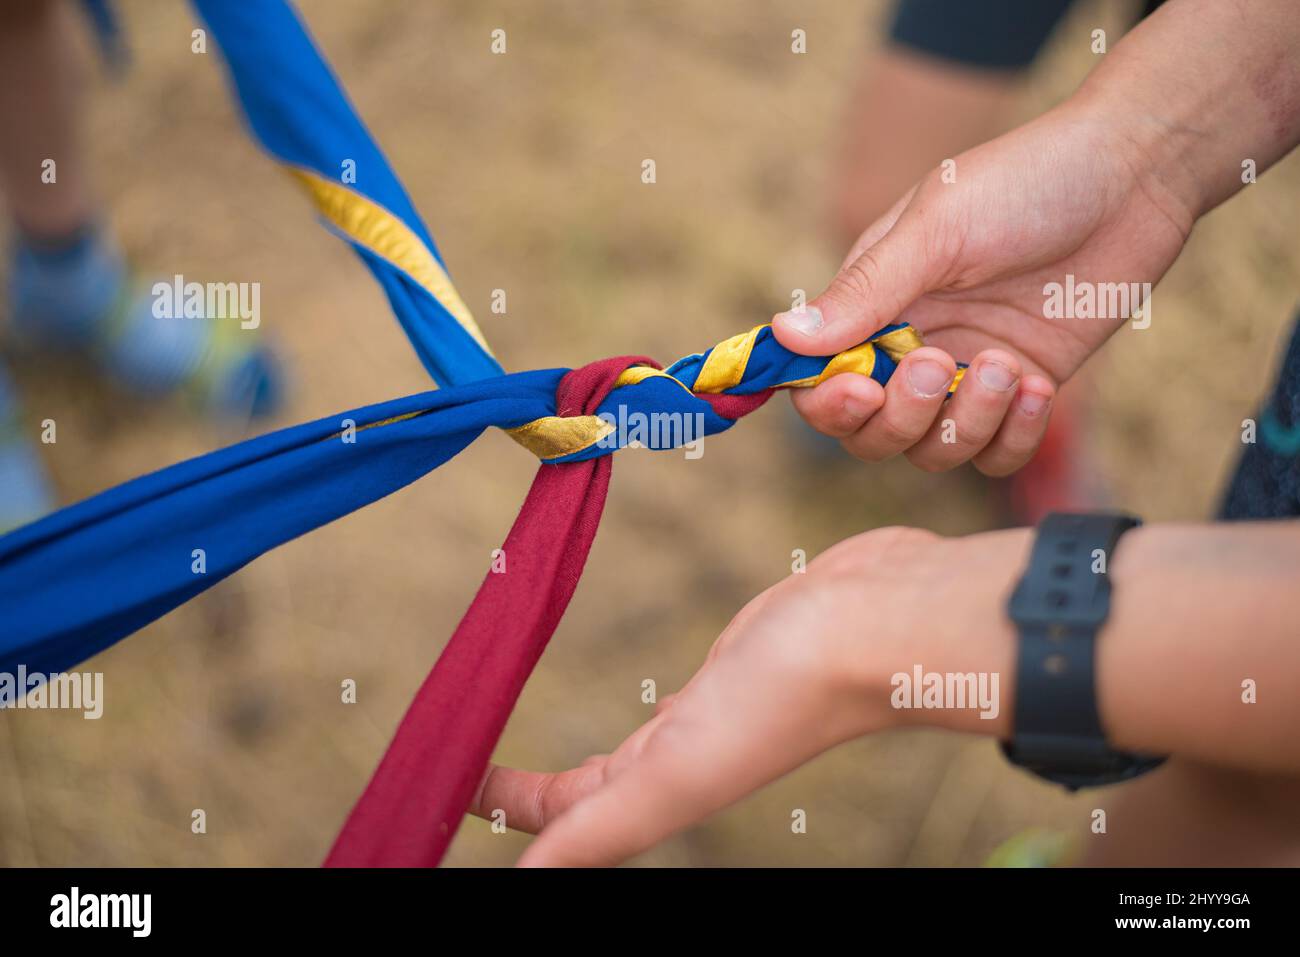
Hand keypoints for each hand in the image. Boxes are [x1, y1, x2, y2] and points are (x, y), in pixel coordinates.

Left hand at [471, 526, 1025, 865]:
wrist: (882, 621)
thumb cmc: (789, 698)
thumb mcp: (676, 770)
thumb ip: (600, 826)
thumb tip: (524, 886)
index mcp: (668, 782)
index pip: (570, 813)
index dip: (513, 805)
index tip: (459, 784)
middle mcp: (688, 750)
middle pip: (596, 784)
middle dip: (539, 785)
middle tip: (482, 755)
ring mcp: (719, 702)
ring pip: (637, 739)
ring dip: (593, 747)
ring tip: (559, 733)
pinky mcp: (745, 651)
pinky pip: (683, 685)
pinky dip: (651, 696)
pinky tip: (658, 691)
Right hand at [775, 93, 1196, 473]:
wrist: (1132, 173)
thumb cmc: (1024, 181)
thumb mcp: (936, 231)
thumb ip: (864, 292)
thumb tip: (782, 336)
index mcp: (874, 304)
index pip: (820, 381)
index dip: (829, 402)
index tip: (861, 389)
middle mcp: (913, 345)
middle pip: (872, 432)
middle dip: (900, 417)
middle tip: (939, 366)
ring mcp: (969, 372)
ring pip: (935, 450)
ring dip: (965, 423)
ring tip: (1006, 367)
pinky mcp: (1025, 388)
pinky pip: (999, 453)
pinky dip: (1015, 436)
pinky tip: (1039, 386)